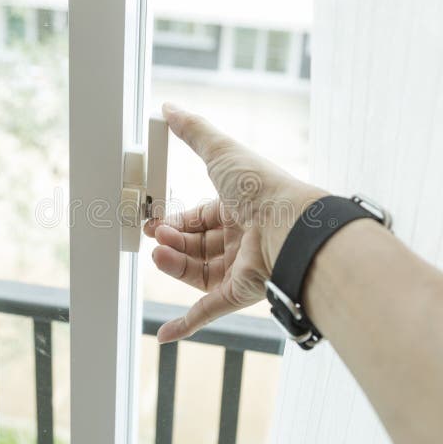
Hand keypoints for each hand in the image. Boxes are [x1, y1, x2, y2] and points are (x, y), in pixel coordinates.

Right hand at [144, 103, 325, 342]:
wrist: (289, 224)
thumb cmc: (260, 186)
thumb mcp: (220, 151)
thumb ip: (193, 131)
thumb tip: (169, 108)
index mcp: (236, 209)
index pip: (198, 219)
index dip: (174, 220)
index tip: (154, 221)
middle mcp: (239, 240)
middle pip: (195, 246)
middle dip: (172, 242)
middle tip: (157, 237)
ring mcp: (240, 269)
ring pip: (196, 274)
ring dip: (173, 267)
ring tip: (160, 254)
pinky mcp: (240, 295)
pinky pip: (208, 313)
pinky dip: (186, 325)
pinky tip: (165, 334)